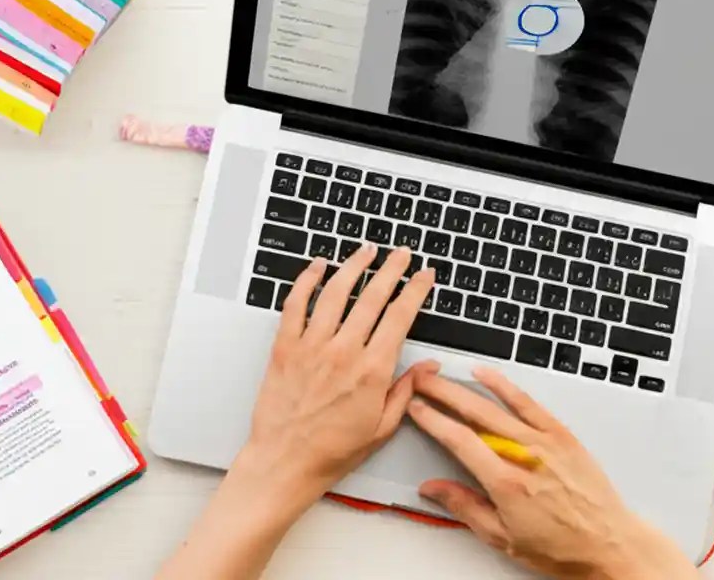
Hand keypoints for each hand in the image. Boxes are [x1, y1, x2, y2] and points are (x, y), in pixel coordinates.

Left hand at [237, 243, 437, 507]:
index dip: (416, 290)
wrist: (285, 461)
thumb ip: (406, 392)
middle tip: (401, 254)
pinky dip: (307, 280)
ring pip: (336, 292)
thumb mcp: (382, 428)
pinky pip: (296, 304)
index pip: (400, 317)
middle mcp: (343, 352)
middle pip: (372, 297)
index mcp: (372, 371)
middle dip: (391, 270)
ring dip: (354, 266)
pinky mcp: (285, 347)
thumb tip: (428, 367)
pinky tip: (318, 266)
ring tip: (366, 251)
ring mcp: (312, 346)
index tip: (424, 275)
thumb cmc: (332, 451)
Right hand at [409, 368, 698, 579]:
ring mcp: (545, 441)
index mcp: (506, 483)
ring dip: (464, 386)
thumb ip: (465, 508)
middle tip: (419, 380)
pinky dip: (505, 386)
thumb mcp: (504, 539)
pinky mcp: (562, 434)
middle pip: (473, 413)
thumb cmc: (561, 547)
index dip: (432, 421)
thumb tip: (432, 489)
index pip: (459, 441)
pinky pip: (528, 402)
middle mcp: (524, 455)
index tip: (414, 408)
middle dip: (441, 393)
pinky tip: (486, 375)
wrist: (609, 543)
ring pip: (497, 404)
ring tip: (441, 373)